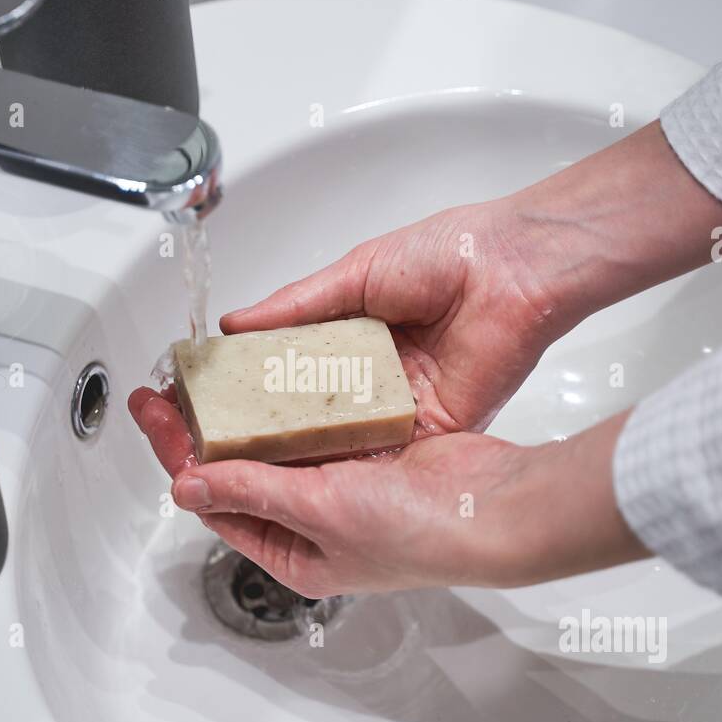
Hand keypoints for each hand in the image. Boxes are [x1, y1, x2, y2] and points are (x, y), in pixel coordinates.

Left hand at [129, 387, 645, 596]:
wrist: (496, 507)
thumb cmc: (420, 534)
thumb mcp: (320, 512)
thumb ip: (253, 490)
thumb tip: (187, 483)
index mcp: (294, 552)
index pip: (217, 502)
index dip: (179, 458)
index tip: (154, 417)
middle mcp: (312, 521)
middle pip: (239, 470)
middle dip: (200, 431)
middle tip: (165, 388)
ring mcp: (341, 484)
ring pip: (274, 444)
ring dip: (242, 413)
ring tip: (207, 376)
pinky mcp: (369, 450)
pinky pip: (315, 424)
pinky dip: (289, 402)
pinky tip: (268, 376)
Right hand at [219, 197, 559, 435]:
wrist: (511, 269)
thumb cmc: (448, 254)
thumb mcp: (353, 274)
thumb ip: (295, 306)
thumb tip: (235, 325)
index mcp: (356, 336)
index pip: (293, 370)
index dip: (253, 384)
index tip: (210, 395)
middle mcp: (375, 376)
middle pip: (310, 412)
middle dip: (264, 426)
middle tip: (213, 437)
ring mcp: (399, 406)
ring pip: (337, 438)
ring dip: (295, 448)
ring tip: (239, 456)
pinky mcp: (425, 429)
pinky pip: (376, 450)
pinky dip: (341, 459)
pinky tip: (297, 467)